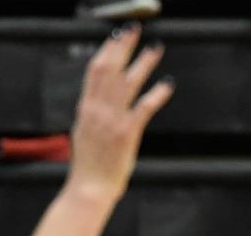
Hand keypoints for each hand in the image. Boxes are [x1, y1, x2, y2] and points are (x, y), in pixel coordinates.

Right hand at [66, 28, 173, 198]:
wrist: (89, 188)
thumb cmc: (88, 165)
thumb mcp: (82, 132)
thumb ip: (90, 113)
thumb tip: (95, 99)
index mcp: (85, 108)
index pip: (95, 70)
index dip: (107, 50)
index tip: (117, 37)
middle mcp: (98, 110)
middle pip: (110, 68)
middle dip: (123, 47)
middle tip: (135, 31)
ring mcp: (113, 120)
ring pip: (128, 82)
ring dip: (143, 63)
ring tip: (155, 49)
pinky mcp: (128, 133)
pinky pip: (145, 107)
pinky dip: (157, 93)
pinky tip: (168, 83)